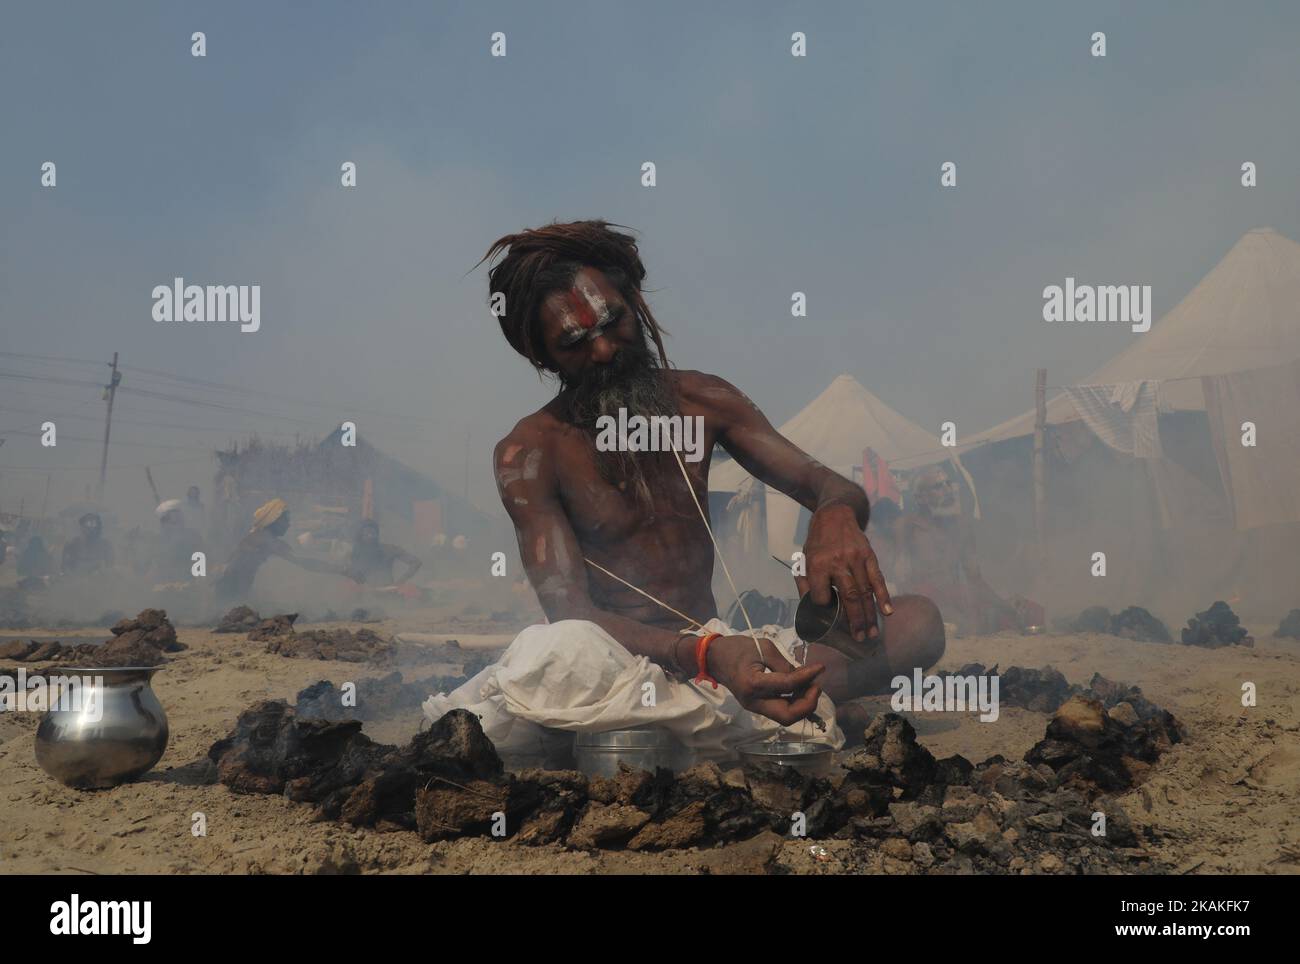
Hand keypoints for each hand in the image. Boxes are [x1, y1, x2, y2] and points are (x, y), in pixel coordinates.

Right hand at [704, 635, 824, 725]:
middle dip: (807, 704)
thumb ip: (784, 664)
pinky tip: (800, 688)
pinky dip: (794, 703)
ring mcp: (755, 707)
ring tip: (810, 685)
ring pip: (786, 717)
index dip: (807, 678)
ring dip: (803, 705)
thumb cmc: (737, 649)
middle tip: (816, 685)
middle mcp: (754, 702)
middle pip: (787, 716)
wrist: (714, 658)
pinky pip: (780, 710)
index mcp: (753, 684)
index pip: (787, 686)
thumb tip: (804, 677)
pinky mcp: (757, 706)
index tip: (821, 667)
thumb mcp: (763, 647)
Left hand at [797, 504, 892, 642]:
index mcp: (818, 564)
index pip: (821, 595)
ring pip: (864, 592)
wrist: (835, 515)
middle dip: (854, 621)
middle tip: (859, 639)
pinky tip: (887, 611)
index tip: (828, 615)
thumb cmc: (817, 542)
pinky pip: (878, 579)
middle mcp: (838, 562)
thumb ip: (805, 584)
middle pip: (848, 597)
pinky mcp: (869, 556)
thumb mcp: (804, 559)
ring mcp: (856, 559)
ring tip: (871, 633)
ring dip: (869, 615)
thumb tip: (810, 608)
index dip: (823, 607)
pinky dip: (884, 596)